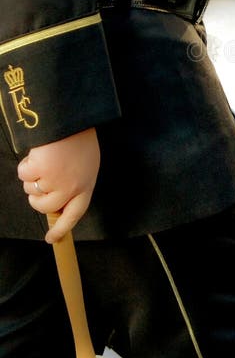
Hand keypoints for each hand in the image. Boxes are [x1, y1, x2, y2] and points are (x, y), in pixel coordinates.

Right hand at [17, 128, 99, 242]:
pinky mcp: (40, 171)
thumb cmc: (79, 137)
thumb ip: (75, 183)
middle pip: (44, 206)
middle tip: (40, 179)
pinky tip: (39, 153)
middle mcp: (72, 188)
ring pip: (31, 190)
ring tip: (45, 159)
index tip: (51, 239)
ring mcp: (55, 181)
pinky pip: (24, 175)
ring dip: (32, 177)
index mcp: (86, 185)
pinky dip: (26, 164)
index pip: (74, 215)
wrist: (71, 118)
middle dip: (36, 197)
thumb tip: (58, 201)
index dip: (62, 228)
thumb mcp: (86, 164)